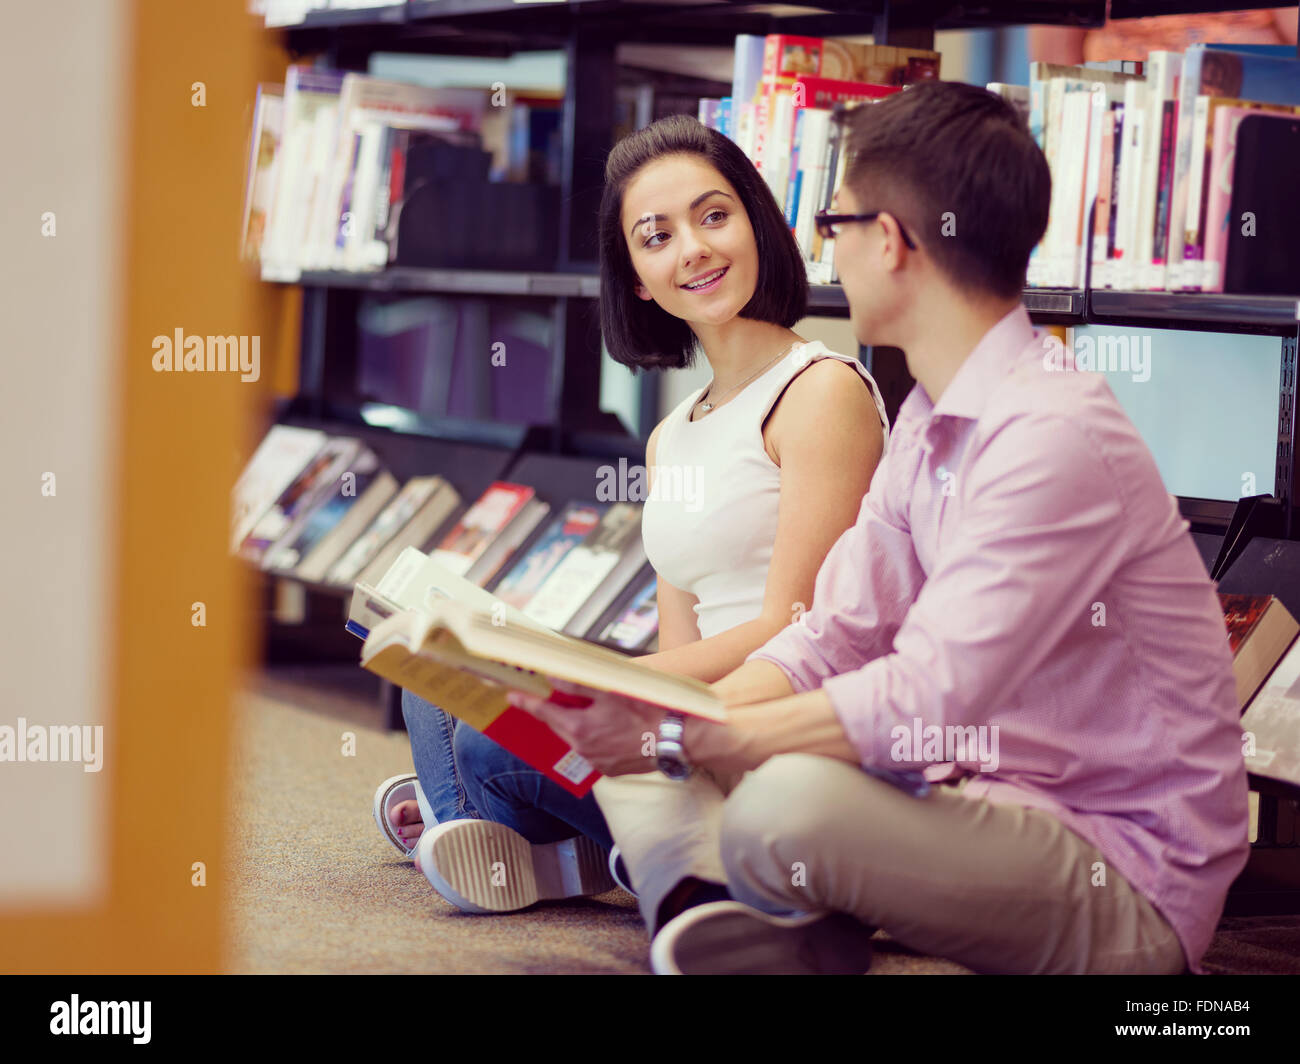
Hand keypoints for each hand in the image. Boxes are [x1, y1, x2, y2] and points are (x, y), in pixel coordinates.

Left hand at [509, 679, 666, 776]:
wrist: (675, 740)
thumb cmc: (645, 711)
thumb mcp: (609, 690)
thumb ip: (576, 684)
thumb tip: (552, 677)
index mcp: (579, 728)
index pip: (544, 712)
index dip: (527, 702)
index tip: (512, 697)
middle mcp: (583, 749)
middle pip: (560, 727)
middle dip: (555, 713)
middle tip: (553, 699)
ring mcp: (597, 763)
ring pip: (578, 740)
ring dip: (579, 726)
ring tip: (594, 713)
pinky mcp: (612, 771)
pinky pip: (595, 753)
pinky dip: (596, 740)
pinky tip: (612, 730)